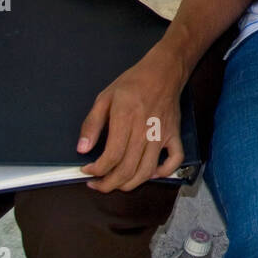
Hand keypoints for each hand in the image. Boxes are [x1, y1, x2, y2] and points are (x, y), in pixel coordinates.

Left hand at [78, 44, 186, 192]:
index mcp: (125, 119)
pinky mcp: (174, 135)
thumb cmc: (133, 83)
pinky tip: (150, 173)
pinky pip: (174, 160)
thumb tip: (83, 149)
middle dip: (108, 184)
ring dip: (130, 184)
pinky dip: (164, 173)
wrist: (163, 72)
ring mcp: (162, 134)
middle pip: (127, 169)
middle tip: (97, 184)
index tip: (87, 170)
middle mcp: (145, 130)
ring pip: (147, 171)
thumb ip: (91, 124)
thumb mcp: (104, 97)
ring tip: (117, 183)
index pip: (111, 156)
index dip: (96, 170)